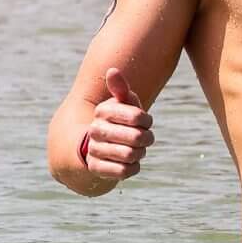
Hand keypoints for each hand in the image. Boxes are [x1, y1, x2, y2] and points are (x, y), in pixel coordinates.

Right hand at [81, 67, 154, 183]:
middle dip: (147, 138)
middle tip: (147, 138)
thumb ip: (121, 89)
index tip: (146, 121)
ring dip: (140, 153)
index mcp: (103, 111)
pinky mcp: (96, 168)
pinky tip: (131, 162)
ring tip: (138, 150)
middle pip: (136, 137)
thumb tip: (112, 71)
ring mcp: (94, 150)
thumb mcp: (122, 104)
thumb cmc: (119, 120)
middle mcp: (95, 130)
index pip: (137, 116)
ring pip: (131, 155)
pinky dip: (133, 167)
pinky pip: (124, 171)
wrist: (100, 145)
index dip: (147, 120)